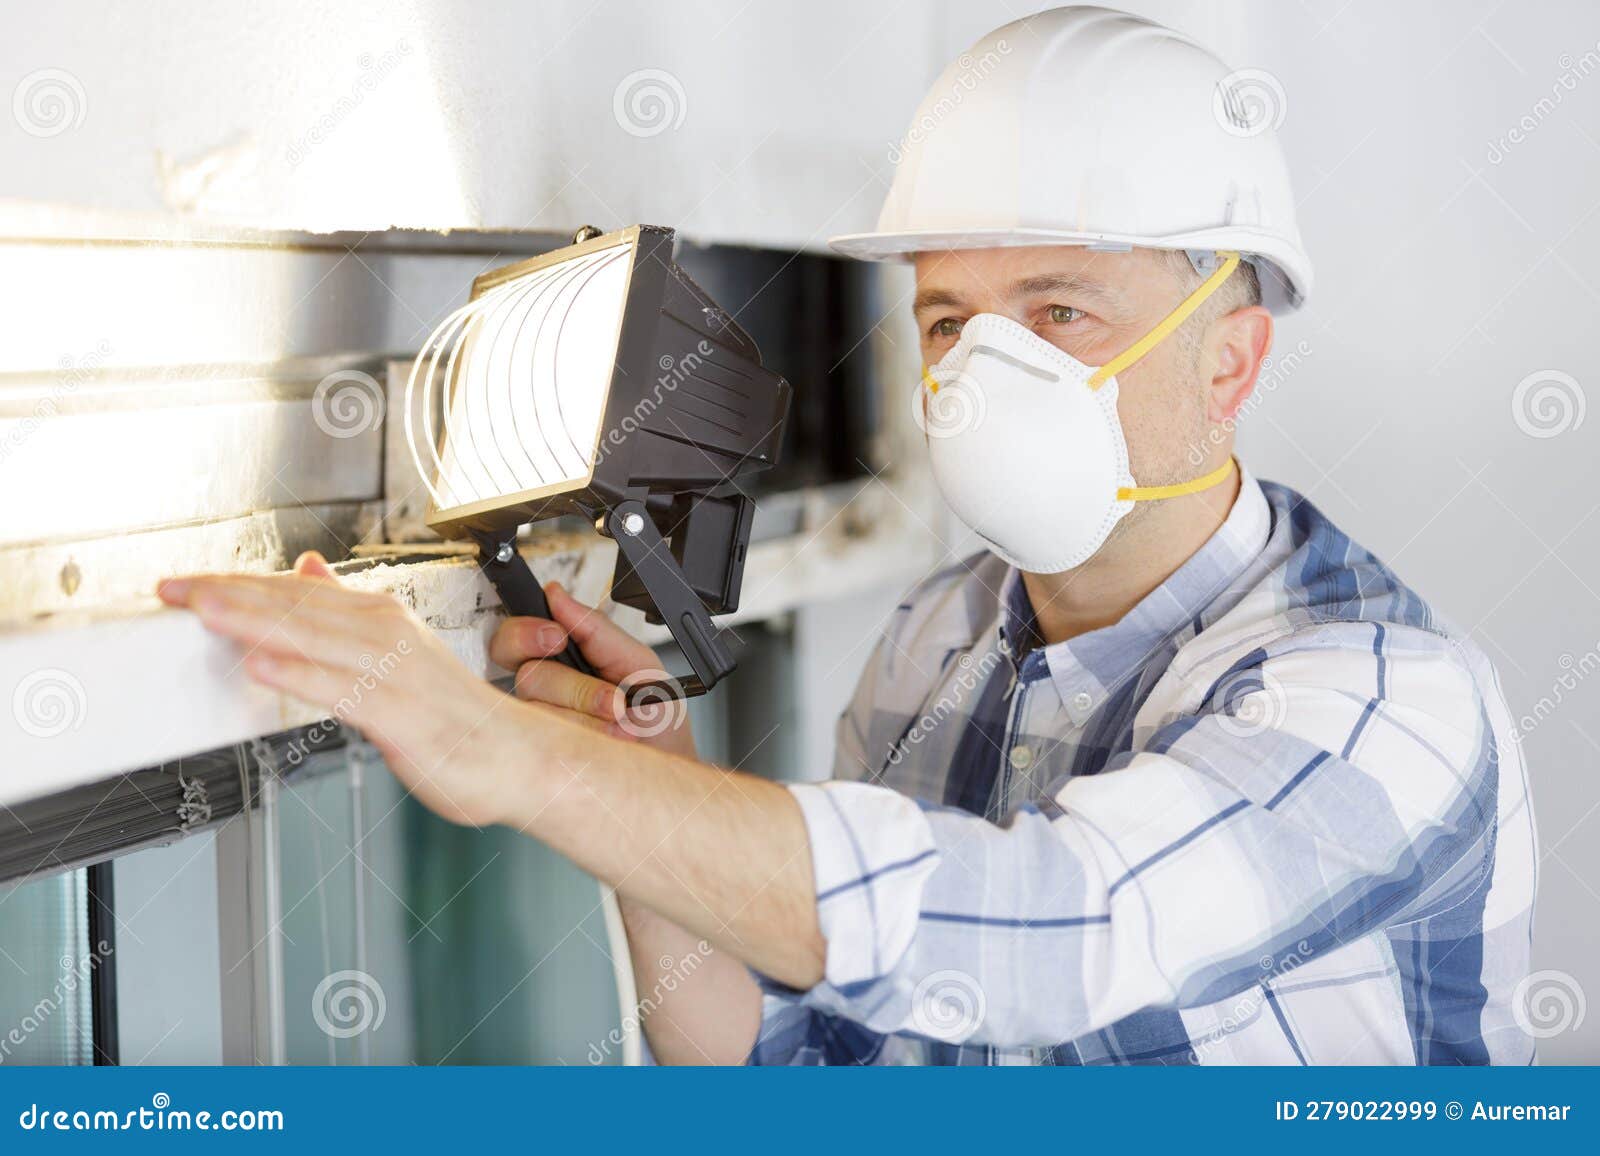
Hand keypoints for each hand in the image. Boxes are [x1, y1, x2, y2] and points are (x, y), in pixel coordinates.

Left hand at [157, 551, 556, 827]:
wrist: (516, 757)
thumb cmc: (456, 714)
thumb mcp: (398, 649)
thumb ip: (347, 612)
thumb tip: (306, 569)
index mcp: (382, 618)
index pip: (297, 591)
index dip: (238, 584)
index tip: (187, 585)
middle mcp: (387, 635)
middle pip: (297, 607)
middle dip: (231, 596)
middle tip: (176, 590)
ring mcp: (394, 672)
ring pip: (313, 637)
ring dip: (255, 621)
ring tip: (204, 612)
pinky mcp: (399, 713)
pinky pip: (340, 689)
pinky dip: (298, 675)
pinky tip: (261, 667)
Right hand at [489, 582, 697, 759]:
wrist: (668, 768)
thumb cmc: (654, 718)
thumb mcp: (638, 664)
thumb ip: (596, 629)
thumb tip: (556, 595)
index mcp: (562, 660)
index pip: (518, 634)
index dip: (527, 631)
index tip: (558, 636)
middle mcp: (544, 690)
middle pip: (517, 667)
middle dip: (560, 674)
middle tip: (602, 693)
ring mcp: (540, 724)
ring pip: (536, 700)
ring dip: (586, 706)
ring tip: (619, 717)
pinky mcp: (543, 754)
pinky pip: (545, 733)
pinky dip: (585, 731)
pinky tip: (606, 738)